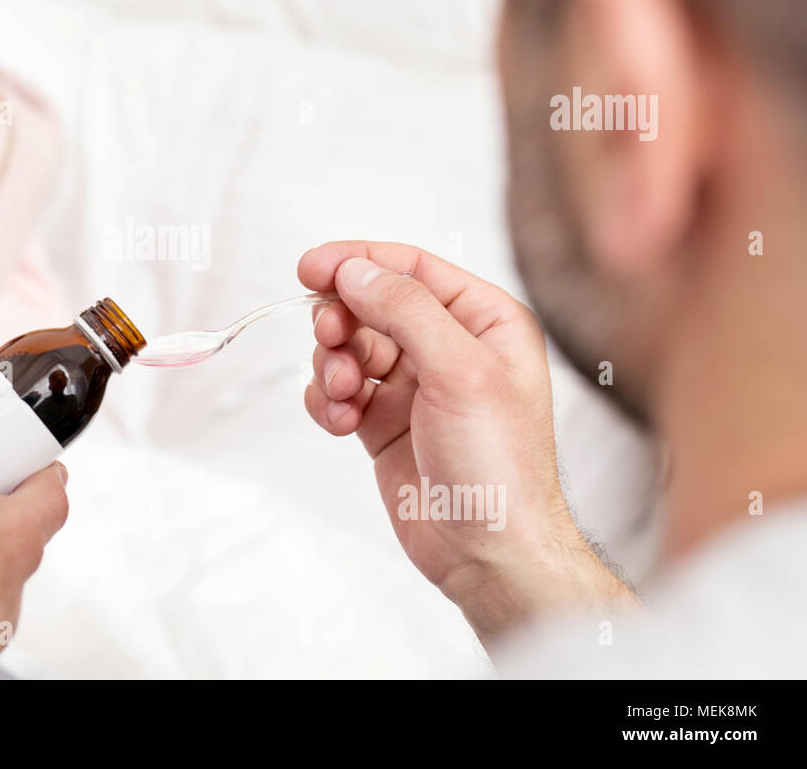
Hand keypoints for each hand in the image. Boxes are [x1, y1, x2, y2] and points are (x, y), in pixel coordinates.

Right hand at [299, 241, 636, 650]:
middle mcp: (449, 347)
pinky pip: (339, 392)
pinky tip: (342, 424)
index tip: (311, 268)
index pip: (410, 268)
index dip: (357, 261)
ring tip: (345, 396)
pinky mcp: (385, 423)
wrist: (488, 551)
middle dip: (341, 321)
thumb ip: (406, 311)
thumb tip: (357, 271)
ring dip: (333, 367)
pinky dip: (329, 403)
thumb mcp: (461, 373)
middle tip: (331, 340)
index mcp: (484, 321)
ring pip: (349, 348)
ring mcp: (414, 386)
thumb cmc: (501, 469)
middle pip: (370, 305)